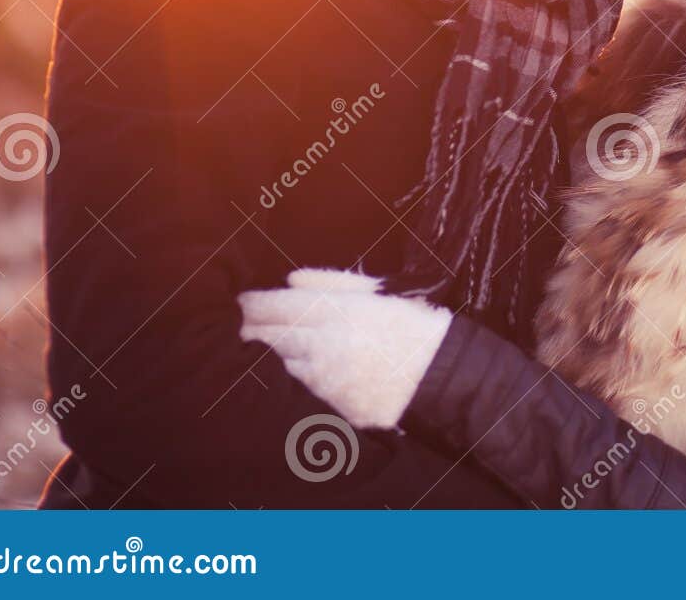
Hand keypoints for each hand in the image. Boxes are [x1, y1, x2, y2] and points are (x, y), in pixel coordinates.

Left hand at [239, 268, 452, 429]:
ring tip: (284, 341)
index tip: (243, 301)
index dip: (253, 304)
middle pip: (272, 336)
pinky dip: (305, 372)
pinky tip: (312, 364)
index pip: (276, 307)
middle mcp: (324, 346)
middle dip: (255, 328)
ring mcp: (327, 379)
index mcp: (335, 312)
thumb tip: (290, 280)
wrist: (442, 375)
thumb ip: (331, 283)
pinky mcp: (333, 404)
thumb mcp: (379, 293)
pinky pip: (307, 385)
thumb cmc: (414, 325)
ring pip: (287, 362)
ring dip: (282, 351)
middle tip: (246, 323)